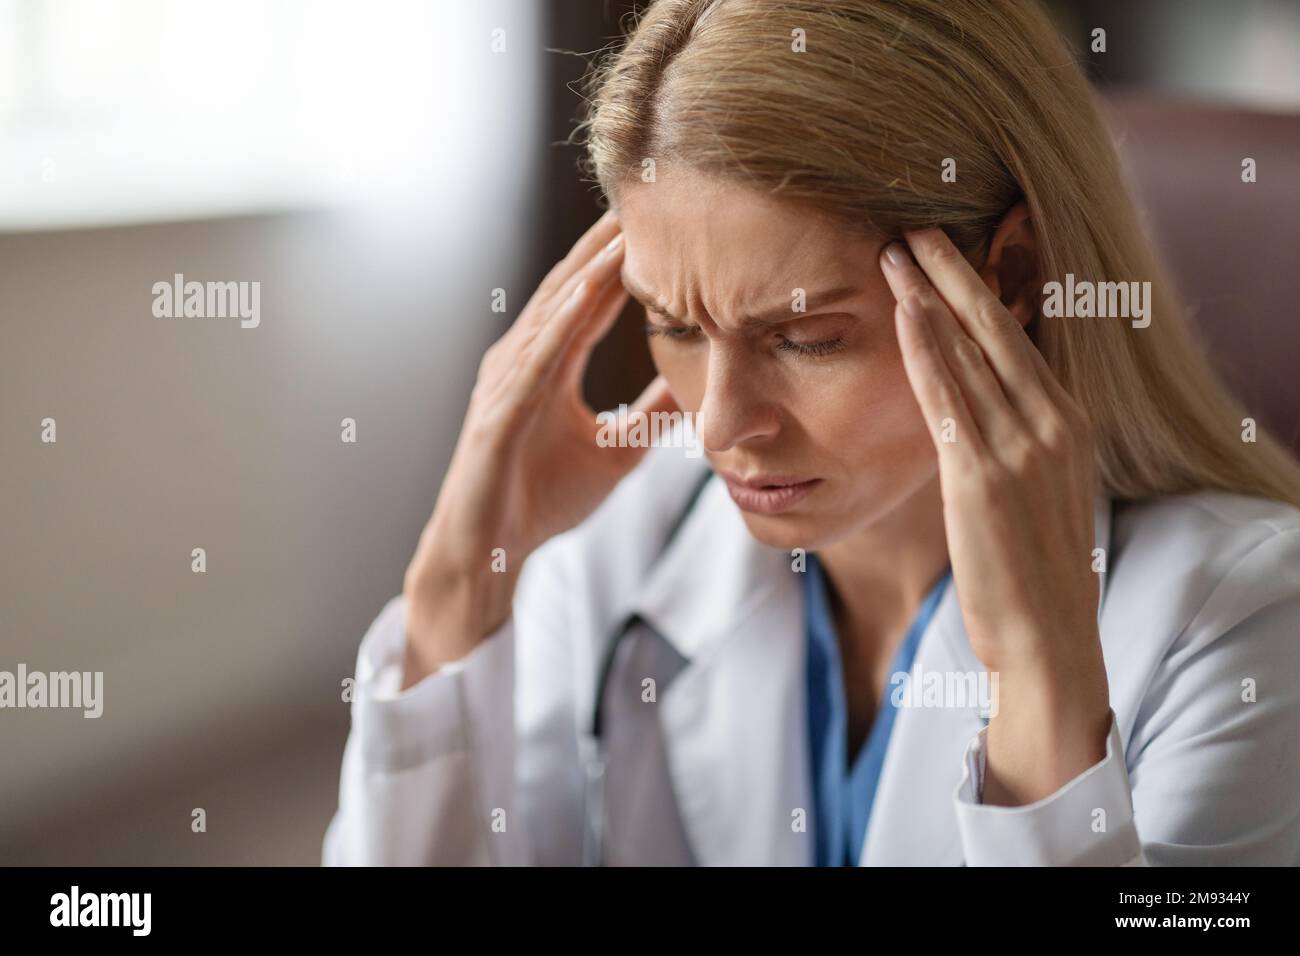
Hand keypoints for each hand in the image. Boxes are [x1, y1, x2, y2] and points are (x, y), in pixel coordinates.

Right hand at [402, 211, 677, 679]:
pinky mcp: (497, 413)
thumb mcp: (617, 449)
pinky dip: (559, 325)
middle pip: (571, 288)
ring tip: (626, 227)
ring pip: (552, 312)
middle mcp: (522, 359)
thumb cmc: (540, 499)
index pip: (592, 298)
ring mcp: (506, 382)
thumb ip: (651, 413)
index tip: (667, 219)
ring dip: (588, 269)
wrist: (490, 551)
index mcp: (548, 364)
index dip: (626, 259)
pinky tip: (585, 295)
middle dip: (608, 242)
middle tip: (649, 194)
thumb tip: (697, 384)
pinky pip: (534, 361)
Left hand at [879, 227, 1110, 803]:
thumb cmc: (1032, 568)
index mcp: (1066, 421)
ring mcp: (1021, 447)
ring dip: (928, 297)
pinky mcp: (984, 477)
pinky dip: (928, 352)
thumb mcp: (1034, 489)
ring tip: (893, 250)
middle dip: (953, 272)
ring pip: (968, 353)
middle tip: (913, 224)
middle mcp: (1051, 422)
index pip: (1017, 337)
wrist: (1046, 637)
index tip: (944, 251)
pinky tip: (906, 312)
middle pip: (995, 327)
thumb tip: (972, 408)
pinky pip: (950, 399)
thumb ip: (1009, 438)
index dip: (977, 290)